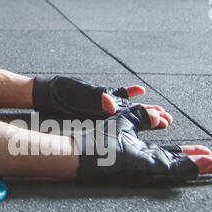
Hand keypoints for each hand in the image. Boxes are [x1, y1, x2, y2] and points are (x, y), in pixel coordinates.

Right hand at [32, 74, 171, 127]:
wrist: (44, 92)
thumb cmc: (60, 95)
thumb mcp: (79, 96)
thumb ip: (97, 98)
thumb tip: (113, 104)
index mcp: (106, 112)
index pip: (133, 119)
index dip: (149, 120)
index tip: (164, 121)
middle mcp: (106, 111)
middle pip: (134, 116)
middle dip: (151, 118)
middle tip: (167, 119)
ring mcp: (102, 106)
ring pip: (128, 109)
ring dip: (143, 108)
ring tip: (159, 110)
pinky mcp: (96, 98)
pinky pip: (115, 96)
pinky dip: (127, 92)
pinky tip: (138, 90)